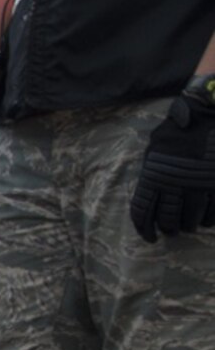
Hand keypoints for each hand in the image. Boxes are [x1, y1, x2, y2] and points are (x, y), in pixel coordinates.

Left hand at [130, 91, 214, 242]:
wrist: (207, 112)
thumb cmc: (178, 130)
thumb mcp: (155, 149)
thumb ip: (151, 173)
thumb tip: (149, 195)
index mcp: (153, 177)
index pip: (143, 212)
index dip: (144, 229)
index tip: (149, 237)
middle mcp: (173, 184)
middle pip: (167, 219)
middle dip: (168, 229)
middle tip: (171, 230)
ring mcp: (197, 185)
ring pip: (190, 219)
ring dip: (187, 226)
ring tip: (188, 226)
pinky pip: (212, 212)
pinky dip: (208, 220)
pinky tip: (206, 221)